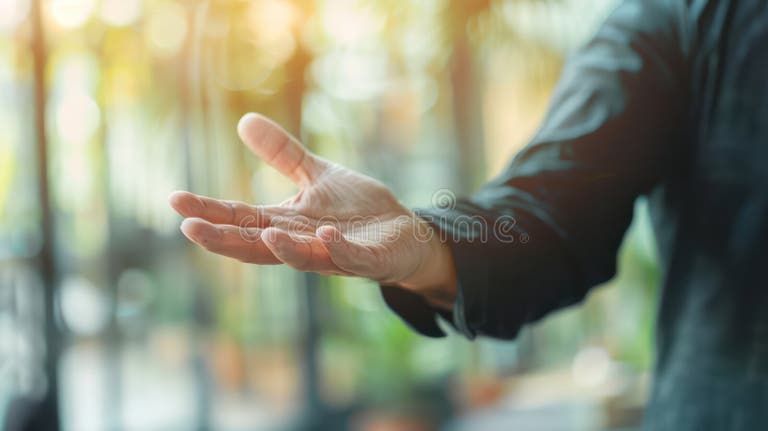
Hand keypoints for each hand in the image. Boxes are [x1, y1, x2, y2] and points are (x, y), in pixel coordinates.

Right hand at [169, 113, 455, 306]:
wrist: (404, 232)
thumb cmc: (357, 210)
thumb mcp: (316, 175)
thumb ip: (282, 154)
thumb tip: (244, 121)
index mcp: (287, 224)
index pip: (241, 218)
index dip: (210, 211)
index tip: (175, 199)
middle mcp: (304, 243)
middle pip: (257, 245)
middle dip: (224, 239)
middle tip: (190, 227)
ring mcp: (335, 255)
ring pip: (302, 258)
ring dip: (281, 249)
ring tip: (263, 234)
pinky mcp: (369, 260)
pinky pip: (351, 258)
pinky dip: (338, 248)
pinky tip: (325, 232)